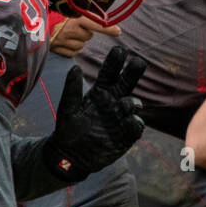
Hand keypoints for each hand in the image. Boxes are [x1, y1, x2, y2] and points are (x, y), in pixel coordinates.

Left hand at [43, 44, 144, 181]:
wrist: (70, 156)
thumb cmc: (67, 129)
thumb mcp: (67, 109)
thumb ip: (72, 89)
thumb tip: (75, 67)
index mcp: (100, 92)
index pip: (109, 73)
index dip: (115, 62)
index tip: (119, 49)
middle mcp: (113, 102)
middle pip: (127, 83)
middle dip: (133, 72)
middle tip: (138, 62)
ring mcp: (121, 118)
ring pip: (134, 104)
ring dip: (132, 102)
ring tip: (124, 106)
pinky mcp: (126, 135)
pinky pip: (136, 126)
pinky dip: (135, 123)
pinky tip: (129, 121)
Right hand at [50, 15, 120, 56]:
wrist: (30, 25)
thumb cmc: (51, 16)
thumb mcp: (67, 11)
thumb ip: (81, 14)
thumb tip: (98, 17)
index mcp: (75, 19)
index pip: (96, 24)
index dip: (108, 29)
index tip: (118, 32)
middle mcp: (71, 31)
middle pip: (88, 36)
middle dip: (84, 32)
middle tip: (73, 27)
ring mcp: (65, 42)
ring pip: (81, 45)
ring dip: (77, 40)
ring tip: (66, 34)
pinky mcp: (60, 51)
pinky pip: (73, 52)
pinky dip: (71, 48)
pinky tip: (64, 42)